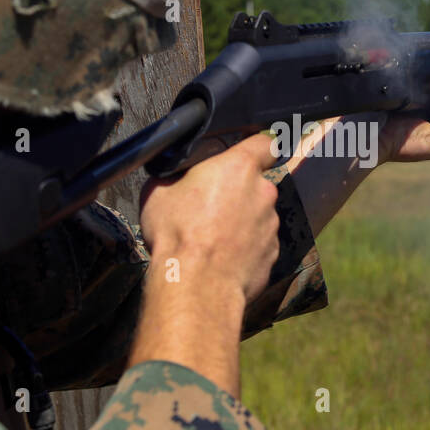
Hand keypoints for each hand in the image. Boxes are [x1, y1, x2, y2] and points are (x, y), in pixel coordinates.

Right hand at [139, 134, 280, 303]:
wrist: (197, 285)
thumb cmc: (177, 234)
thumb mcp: (157, 191)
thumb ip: (176, 175)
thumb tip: (177, 176)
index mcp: (239, 168)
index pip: (264, 144)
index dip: (258, 147)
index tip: (251, 153)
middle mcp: (263, 193)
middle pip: (255, 185)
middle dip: (237, 193)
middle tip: (209, 208)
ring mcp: (271, 226)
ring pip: (257, 216)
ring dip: (241, 223)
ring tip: (211, 239)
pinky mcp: (272, 255)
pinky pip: (258, 245)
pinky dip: (244, 249)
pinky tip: (221, 259)